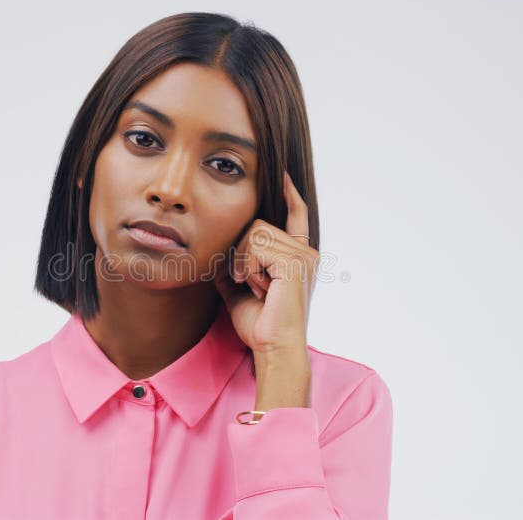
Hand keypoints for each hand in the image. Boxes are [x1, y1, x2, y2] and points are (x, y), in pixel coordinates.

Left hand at [213, 171, 319, 355]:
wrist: (273, 348)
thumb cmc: (259, 325)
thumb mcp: (239, 289)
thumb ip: (232, 265)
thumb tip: (216, 249)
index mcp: (297, 257)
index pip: (296, 215)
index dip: (289, 194)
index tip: (281, 174)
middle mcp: (306, 253)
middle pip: (258, 224)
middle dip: (242, 253)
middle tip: (249, 283)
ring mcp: (303, 256)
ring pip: (254, 233)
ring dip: (244, 262)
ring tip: (255, 287)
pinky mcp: (295, 262)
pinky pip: (257, 246)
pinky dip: (248, 266)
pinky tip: (257, 287)